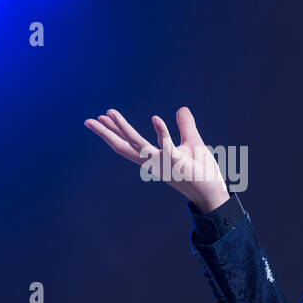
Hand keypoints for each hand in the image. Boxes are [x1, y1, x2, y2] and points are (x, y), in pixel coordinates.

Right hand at [84, 106, 229, 211]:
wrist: (213, 192)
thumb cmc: (202, 171)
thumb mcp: (192, 143)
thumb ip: (185, 126)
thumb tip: (181, 109)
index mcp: (154, 158)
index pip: (130, 144)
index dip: (115, 131)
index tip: (101, 118)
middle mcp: (155, 162)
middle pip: (125, 147)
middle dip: (107, 133)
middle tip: (89, 120)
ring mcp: (164, 164)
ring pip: (139, 145)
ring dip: (124, 129)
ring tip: (110, 113)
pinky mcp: (179, 164)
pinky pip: (167, 147)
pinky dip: (162, 133)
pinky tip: (156, 118)